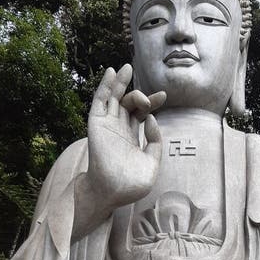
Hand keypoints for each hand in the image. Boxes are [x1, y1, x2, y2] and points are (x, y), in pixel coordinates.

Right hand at [73, 64, 165, 237]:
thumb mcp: (152, 164)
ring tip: (128, 68)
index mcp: (131, 138)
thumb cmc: (130, 185)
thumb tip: (152, 119)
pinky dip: (105, 86)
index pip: (141, 114)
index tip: (163, 96)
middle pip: (129, 104)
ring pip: (113, 98)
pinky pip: (99, 101)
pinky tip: (111, 73)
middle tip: (153, 99)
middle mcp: (118, 130)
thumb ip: (155, 143)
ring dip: (121, 83)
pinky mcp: (96, 124)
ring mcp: (107, 126)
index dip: (151, 103)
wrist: (112, 191)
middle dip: (141, 96)